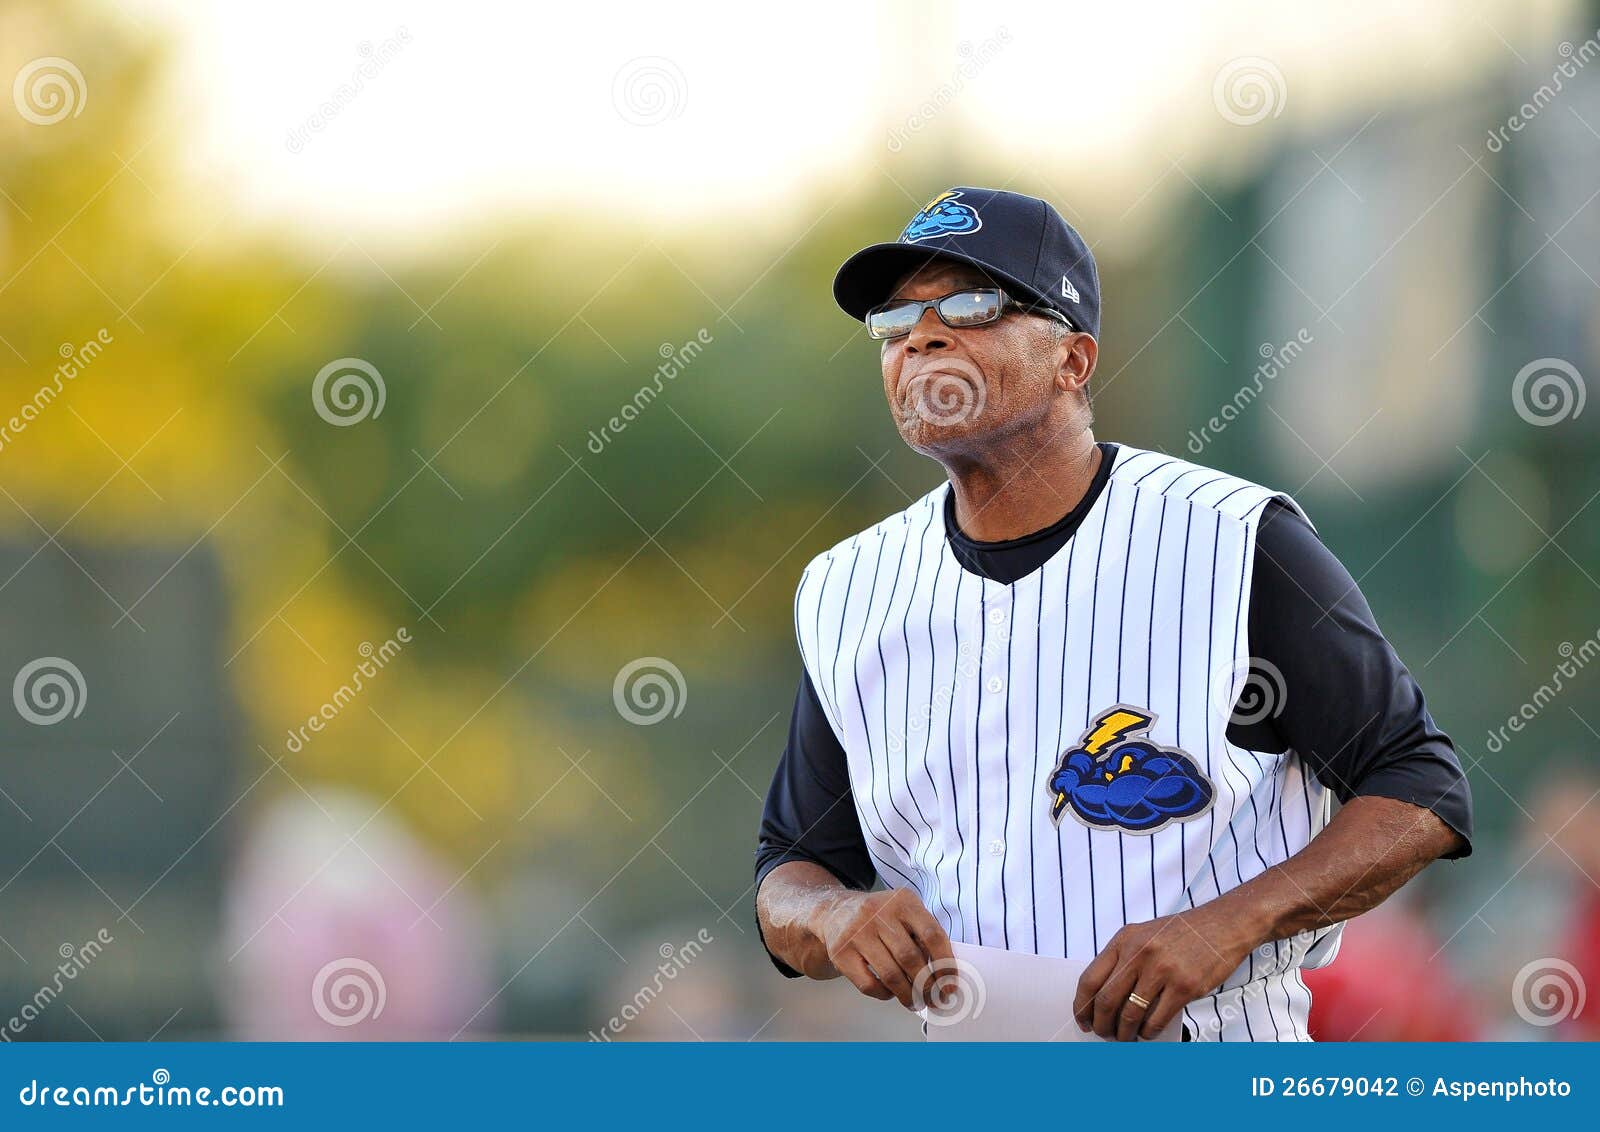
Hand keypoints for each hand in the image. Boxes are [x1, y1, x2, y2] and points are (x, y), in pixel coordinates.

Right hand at [818, 888, 954, 1009]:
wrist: (835, 910)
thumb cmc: (880, 917)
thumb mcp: (904, 912)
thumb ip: (923, 936)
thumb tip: (943, 977)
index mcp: (903, 901)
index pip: (932, 935)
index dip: (946, 965)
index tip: (950, 987)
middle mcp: (879, 913)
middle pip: (911, 958)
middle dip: (927, 986)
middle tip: (933, 1000)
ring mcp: (857, 932)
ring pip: (891, 974)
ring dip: (908, 995)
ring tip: (915, 1002)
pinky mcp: (841, 952)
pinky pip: (869, 984)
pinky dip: (884, 994)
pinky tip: (890, 993)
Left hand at [1073, 903, 1256, 1040]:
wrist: (1223, 925)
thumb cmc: (1182, 932)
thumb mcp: (1143, 934)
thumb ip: (1123, 959)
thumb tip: (1102, 998)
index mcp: (1123, 940)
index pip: (1090, 978)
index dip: (1081, 1005)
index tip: (1082, 1020)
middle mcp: (1139, 953)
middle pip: (1106, 1001)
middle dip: (1101, 1024)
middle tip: (1104, 1034)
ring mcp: (1162, 970)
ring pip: (1130, 1014)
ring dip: (1124, 1034)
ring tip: (1125, 1038)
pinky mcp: (1184, 986)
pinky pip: (1156, 1020)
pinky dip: (1148, 1032)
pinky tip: (1147, 1033)